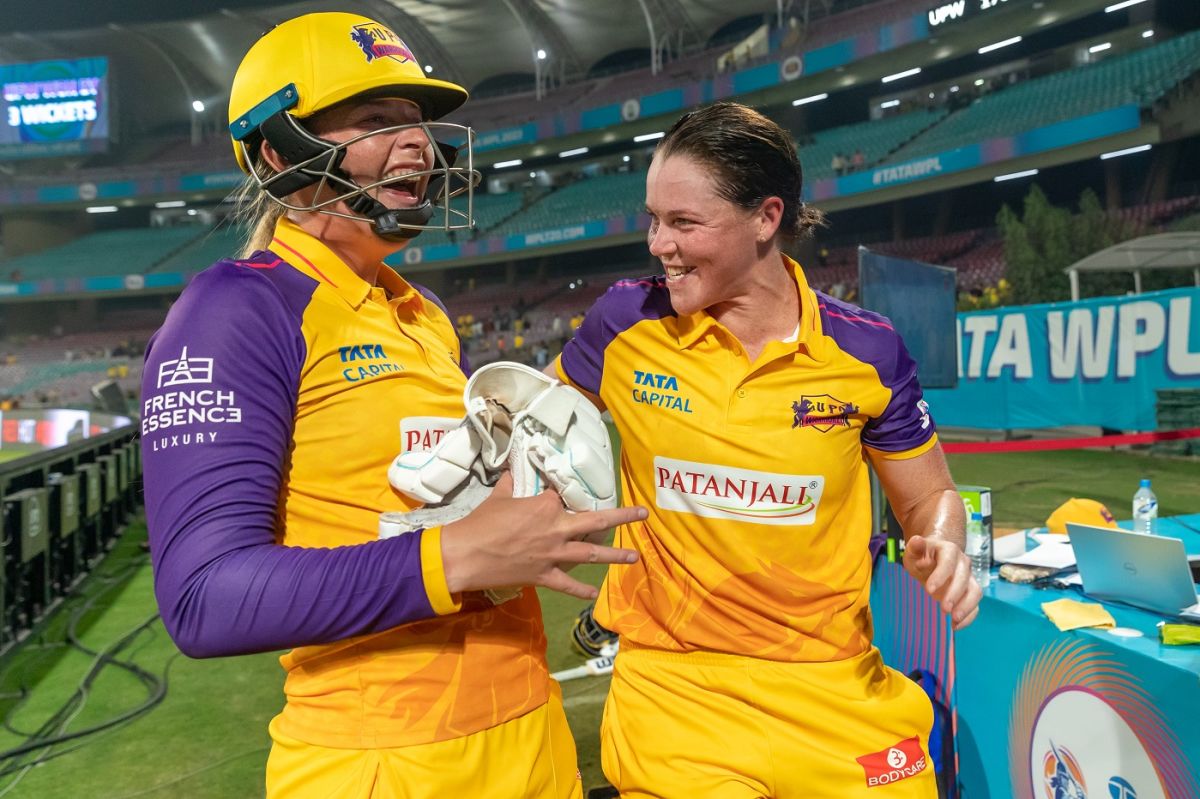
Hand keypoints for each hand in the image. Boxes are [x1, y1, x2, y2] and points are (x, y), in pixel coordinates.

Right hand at [440, 472, 643, 600]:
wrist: (466, 554)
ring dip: (615, 555)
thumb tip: (513, 472)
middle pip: (595, 521)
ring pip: (591, 554)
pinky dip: (582, 590)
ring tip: (635, 556)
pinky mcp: (544, 576)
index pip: (563, 495)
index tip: (563, 492)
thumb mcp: (497, 497)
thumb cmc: (480, 523)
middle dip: (622, 516)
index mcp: (545, 506)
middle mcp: (556, 528)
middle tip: (642, 513)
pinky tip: (595, 593)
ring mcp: (553, 554)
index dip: (563, 493)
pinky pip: (568, 585)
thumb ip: (510, 484)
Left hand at [903, 535, 981, 629]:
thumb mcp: (913, 552)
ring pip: (975, 592)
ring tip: (954, 620)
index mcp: (949, 550)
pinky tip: (956, 626)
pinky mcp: (970, 592)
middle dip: (955, 594)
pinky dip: (969, 616)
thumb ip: (914, 547)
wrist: (933, 559)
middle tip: (944, 609)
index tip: (929, 590)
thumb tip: (916, 540)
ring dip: (967, 607)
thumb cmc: (922, 556)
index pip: (948, 562)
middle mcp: (963, 563)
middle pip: (964, 578)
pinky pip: (975, 605)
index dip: (940, 576)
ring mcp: (969, 578)